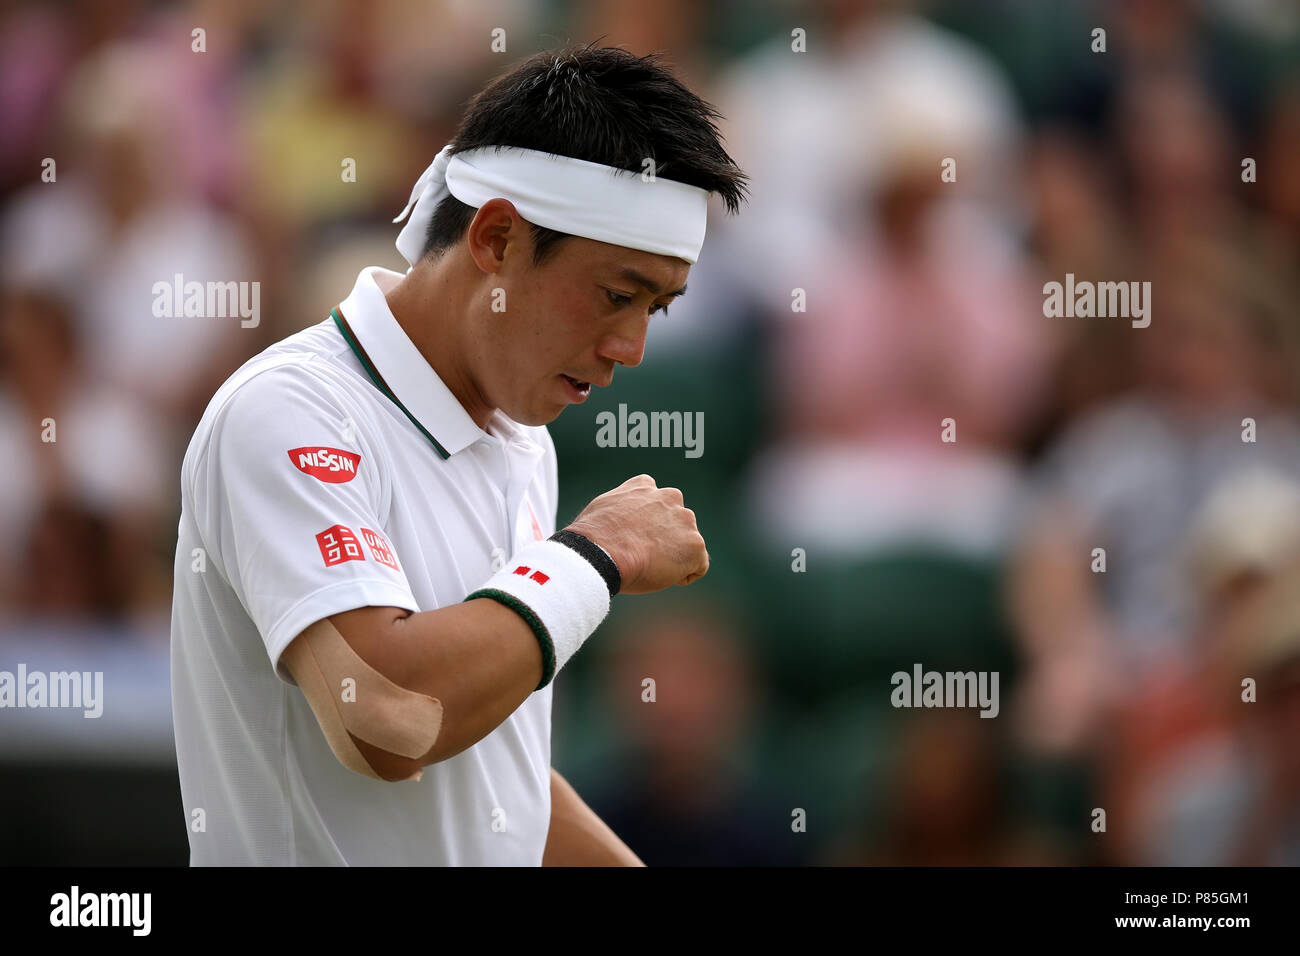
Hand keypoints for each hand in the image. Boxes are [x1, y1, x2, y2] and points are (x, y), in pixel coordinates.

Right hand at [565, 474, 708, 593]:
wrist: (602, 553)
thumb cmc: (594, 538)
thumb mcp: (602, 509)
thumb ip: (621, 509)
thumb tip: (619, 521)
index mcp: (645, 486)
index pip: (656, 502)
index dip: (648, 525)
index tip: (635, 540)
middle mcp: (670, 497)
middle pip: (675, 522)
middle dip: (664, 539)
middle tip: (642, 556)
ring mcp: (685, 520)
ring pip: (687, 543)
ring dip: (674, 556)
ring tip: (648, 567)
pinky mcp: (695, 544)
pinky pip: (697, 566)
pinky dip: (682, 575)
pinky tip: (660, 576)